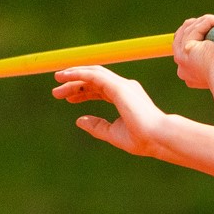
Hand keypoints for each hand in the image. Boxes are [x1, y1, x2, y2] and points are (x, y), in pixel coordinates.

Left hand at [51, 65, 169, 157]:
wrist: (158, 138)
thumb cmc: (141, 139)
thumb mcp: (113, 133)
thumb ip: (97, 126)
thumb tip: (79, 120)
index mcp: (125, 98)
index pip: (99, 89)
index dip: (82, 92)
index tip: (67, 99)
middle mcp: (124, 88)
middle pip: (94, 80)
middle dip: (74, 84)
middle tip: (56, 92)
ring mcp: (122, 85)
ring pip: (93, 73)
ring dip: (73, 75)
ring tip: (57, 80)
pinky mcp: (118, 86)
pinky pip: (93, 75)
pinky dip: (78, 73)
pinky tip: (65, 77)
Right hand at [172, 14, 213, 90]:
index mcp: (191, 74)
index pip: (185, 46)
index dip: (197, 33)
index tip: (212, 24)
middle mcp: (183, 68)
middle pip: (183, 35)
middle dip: (199, 24)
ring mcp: (182, 58)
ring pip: (189, 29)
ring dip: (207, 21)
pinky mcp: (186, 49)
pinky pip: (195, 28)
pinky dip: (209, 21)